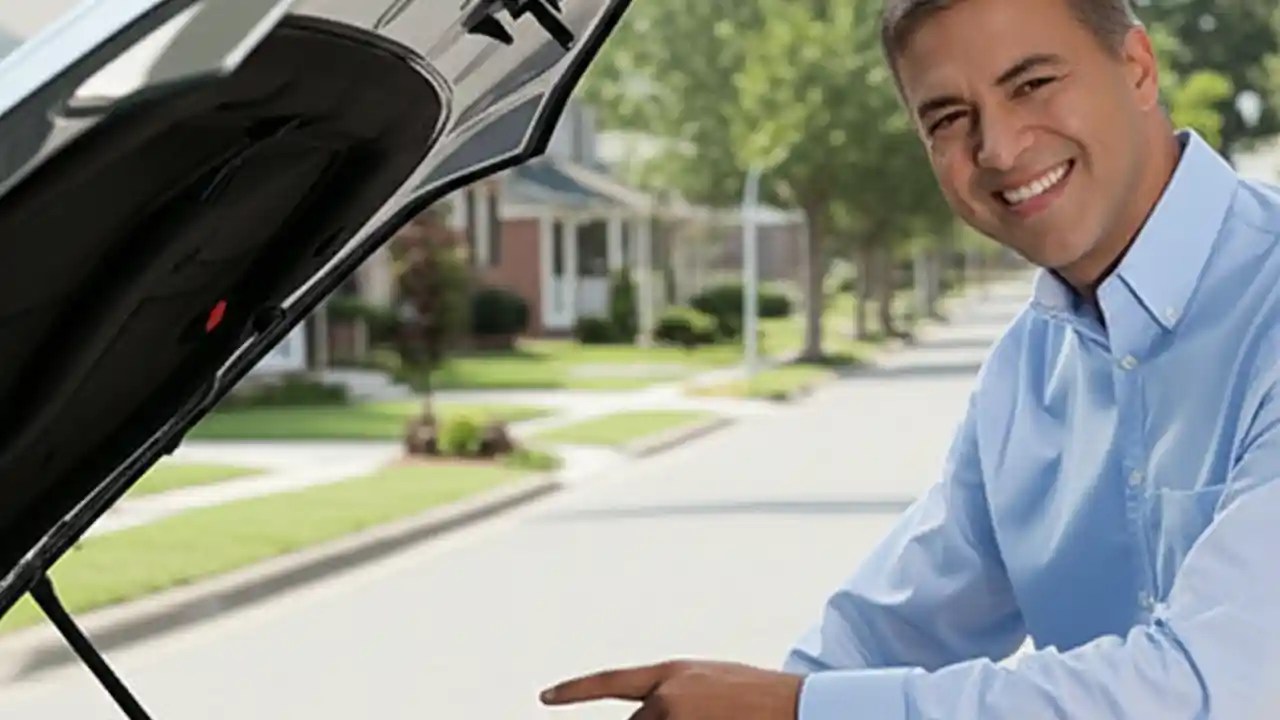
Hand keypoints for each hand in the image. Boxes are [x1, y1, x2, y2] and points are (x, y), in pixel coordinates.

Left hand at [539, 658, 803, 718]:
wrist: (797, 706)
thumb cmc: (758, 697)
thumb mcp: (712, 682)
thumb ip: (678, 695)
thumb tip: (652, 714)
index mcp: (672, 674)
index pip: (611, 681)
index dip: (576, 690)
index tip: (545, 697)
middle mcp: (667, 699)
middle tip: (700, 718)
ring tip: (711, 716)